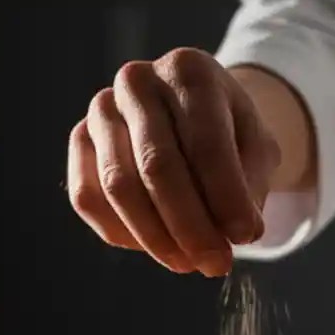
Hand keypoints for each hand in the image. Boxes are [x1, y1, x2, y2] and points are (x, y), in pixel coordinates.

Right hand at [67, 48, 281, 276]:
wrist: (187, 112)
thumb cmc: (227, 133)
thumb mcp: (255, 148)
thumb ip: (251, 184)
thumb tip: (237, 231)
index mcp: (188, 70)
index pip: (206, 142)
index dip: (226, 197)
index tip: (247, 237)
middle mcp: (136, 81)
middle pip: (158, 166)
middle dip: (190, 226)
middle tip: (215, 263)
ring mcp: (100, 110)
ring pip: (118, 186)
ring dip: (155, 237)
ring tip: (188, 262)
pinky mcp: (79, 140)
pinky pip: (87, 197)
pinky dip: (121, 232)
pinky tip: (154, 246)